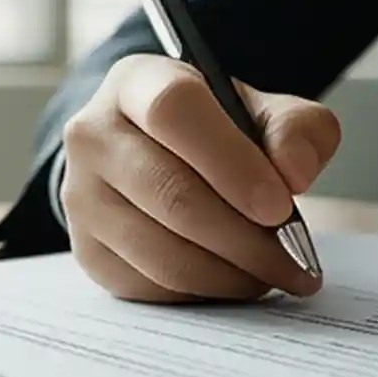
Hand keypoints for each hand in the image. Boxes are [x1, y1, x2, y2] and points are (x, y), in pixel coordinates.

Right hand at [60, 54, 340, 302]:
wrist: (146, 154)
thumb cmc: (208, 131)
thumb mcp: (257, 110)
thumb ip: (295, 128)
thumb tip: (295, 172)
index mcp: (135, 83)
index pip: (175, 112)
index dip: (231, 162)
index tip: (279, 205)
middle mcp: (93, 136)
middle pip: (171, 194)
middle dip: (246, 238)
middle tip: (295, 258)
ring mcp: (82, 198)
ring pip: (162, 253)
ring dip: (231, 274)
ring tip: (274, 272)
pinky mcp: (87, 251)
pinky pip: (152, 287)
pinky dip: (205, 292)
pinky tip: (234, 278)